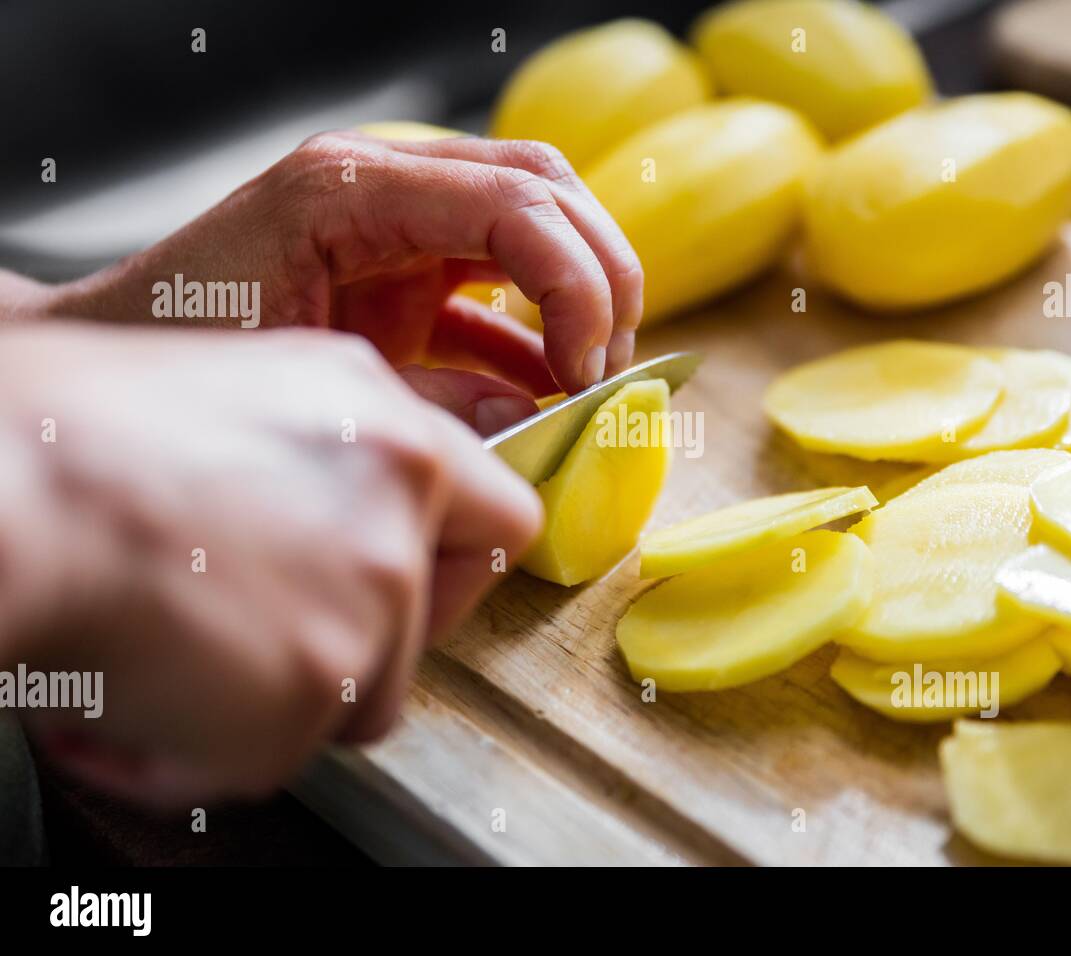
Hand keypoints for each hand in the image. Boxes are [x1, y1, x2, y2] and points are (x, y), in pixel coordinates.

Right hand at [0, 321, 540, 804]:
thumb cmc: (82, 430)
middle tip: (274, 624)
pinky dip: (202, 746)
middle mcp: (397, 518)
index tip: (428, 579)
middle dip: (361, 638)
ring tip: (182, 650)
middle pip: (430, 625)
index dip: (458, 560)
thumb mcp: (251, 389)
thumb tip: (360, 503)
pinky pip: (274, 755)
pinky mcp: (308, 695)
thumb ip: (338, 449)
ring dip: (281, 694)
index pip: (500, 520)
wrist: (7, 489)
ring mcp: (365, 610)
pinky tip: (139, 692)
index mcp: (391, 433)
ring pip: (358, 698)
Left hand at [40, 131, 643, 420]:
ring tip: (593, 372)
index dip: (574, 284)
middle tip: (612, 361)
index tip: (586, 368)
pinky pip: (495, 283)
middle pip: (546, 186)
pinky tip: (547, 387)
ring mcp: (397, 220)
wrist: (112, 354)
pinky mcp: (400, 268)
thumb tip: (534, 419)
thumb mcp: (310, 386)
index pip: (514, 201)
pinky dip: (535, 331)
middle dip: (602, 274)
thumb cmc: (181, 359)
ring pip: (536, 218)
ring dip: (582, 291)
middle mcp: (385, 183)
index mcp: (352, 189)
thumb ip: (428, 400)